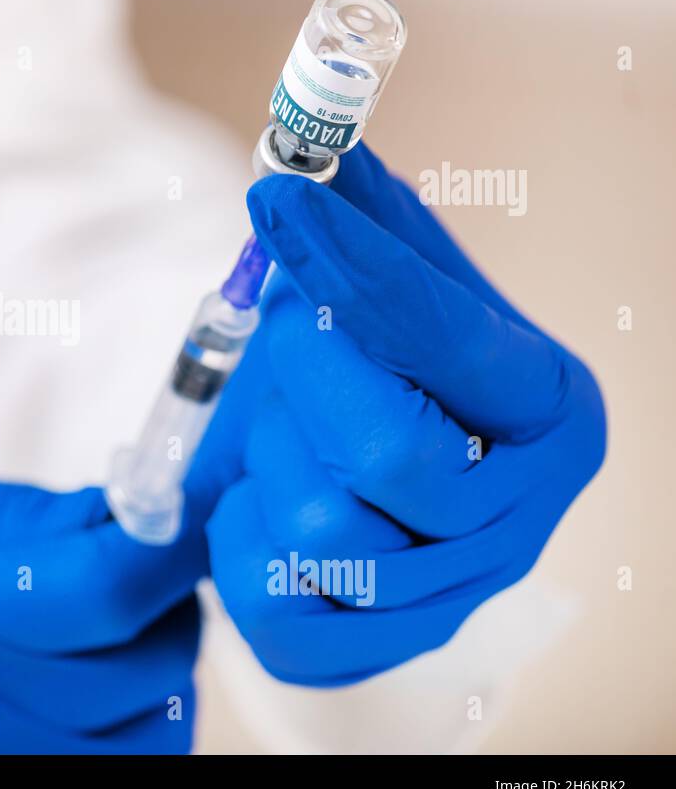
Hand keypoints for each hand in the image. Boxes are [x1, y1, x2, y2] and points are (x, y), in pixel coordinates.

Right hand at [0, 475, 203, 751]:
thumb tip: (127, 514)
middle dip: (170, 600)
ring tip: (112, 624)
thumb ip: (15, 520)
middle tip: (145, 558)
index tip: (182, 507)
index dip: (165, 543)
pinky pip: (122, 774)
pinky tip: (95, 683)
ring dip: (160, 669)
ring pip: (152, 733)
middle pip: (145, 667)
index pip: (99, 591)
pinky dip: (135, 725)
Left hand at [200, 144, 605, 685]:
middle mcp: (522, 514)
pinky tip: (260, 500)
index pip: (444, 331)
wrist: (363, 484)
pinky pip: (274, 611)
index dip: (352, 265)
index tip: (276, 195)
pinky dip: (241, 542)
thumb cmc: (380, 370)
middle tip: (291, 338)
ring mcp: (452, 598)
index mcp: (548, 406)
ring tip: (283, 428)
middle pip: (386, 452)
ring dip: (268, 458)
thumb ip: (364, 217)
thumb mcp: (390, 285)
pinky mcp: (372, 653)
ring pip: (321, 529)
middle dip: (303, 379)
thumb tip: (308, 134)